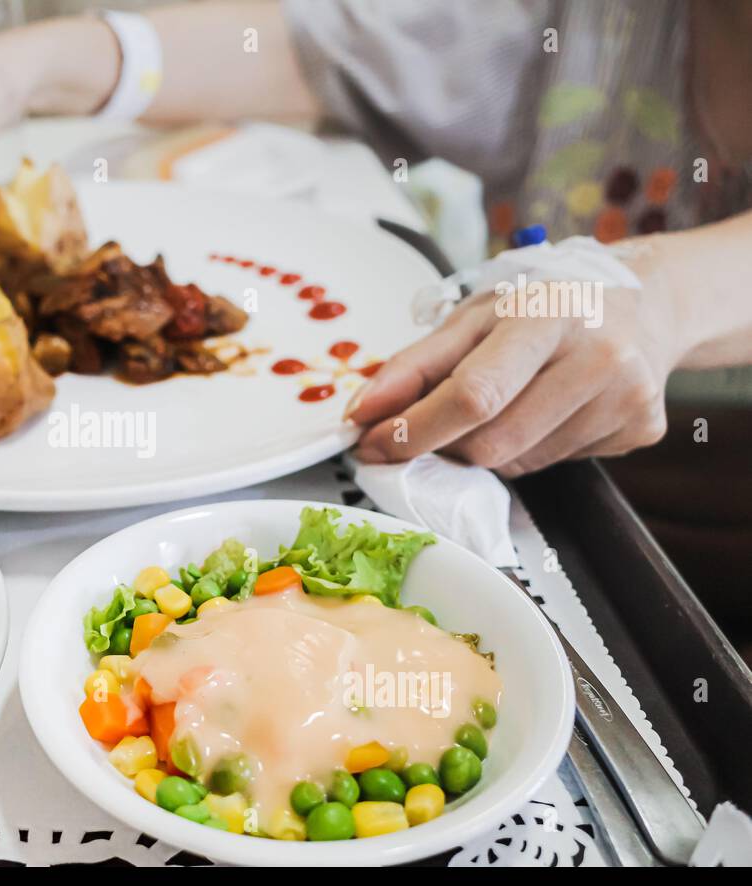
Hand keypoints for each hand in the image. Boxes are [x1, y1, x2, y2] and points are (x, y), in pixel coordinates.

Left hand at [347, 262, 682, 476]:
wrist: (643, 301)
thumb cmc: (548, 303)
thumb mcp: (476, 315)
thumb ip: (413, 365)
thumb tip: (362, 413)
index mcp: (548, 315)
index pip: (473, 393)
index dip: (414, 429)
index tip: (373, 443)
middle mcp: (598, 357)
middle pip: (492, 442)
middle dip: (445, 445)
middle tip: (436, 425)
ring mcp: (626, 398)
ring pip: (519, 464)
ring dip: (487, 448)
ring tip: (506, 403)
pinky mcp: (640, 429)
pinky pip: (555, 464)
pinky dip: (530, 449)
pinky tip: (547, 410)